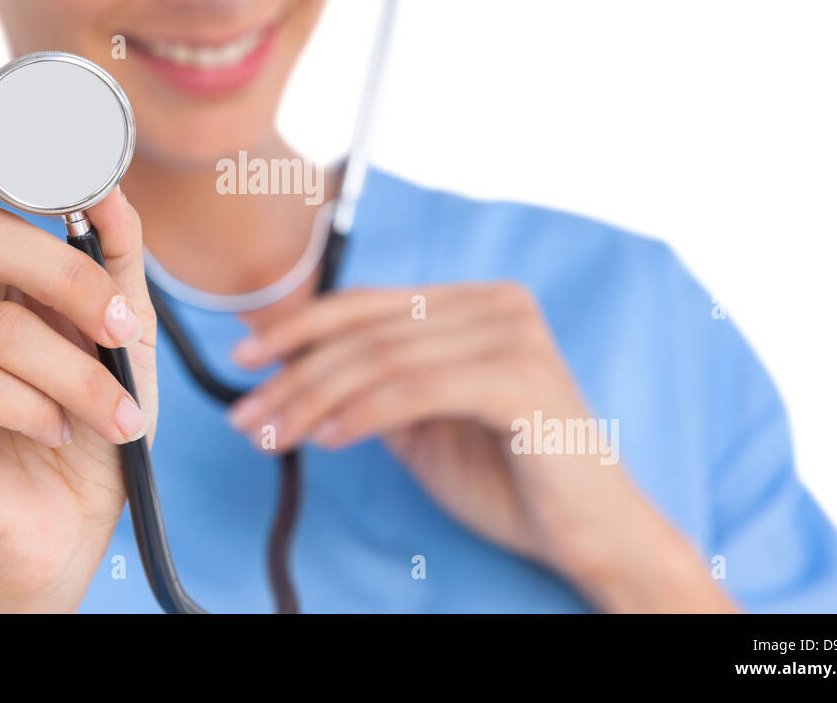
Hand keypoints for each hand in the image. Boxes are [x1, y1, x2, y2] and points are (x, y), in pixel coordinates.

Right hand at [0, 123, 157, 612]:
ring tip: (116, 412)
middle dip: (73, 281)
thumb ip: (114, 249)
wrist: (66, 522)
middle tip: (122, 329)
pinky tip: (57, 431)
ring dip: (78, 373)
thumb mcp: (119, 322)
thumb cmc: (89, 412)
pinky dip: (41, 408)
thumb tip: (108, 182)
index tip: (64, 169)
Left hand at [226, 282, 735, 611]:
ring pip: (383, 358)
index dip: (299, 329)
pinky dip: (363, 414)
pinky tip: (327, 440)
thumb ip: (372, 384)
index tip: (243, 360)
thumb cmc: (509, 478)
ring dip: (314, 398)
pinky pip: (417, 389)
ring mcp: (514, 336)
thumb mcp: (423, 422)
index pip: (370, 305)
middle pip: (369, 331)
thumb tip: (290, 363)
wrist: (593, 534)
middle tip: (245, 412)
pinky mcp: (521, 378)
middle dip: (294, 373)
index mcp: (476, 302)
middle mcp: (498, 304)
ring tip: (271, 434)